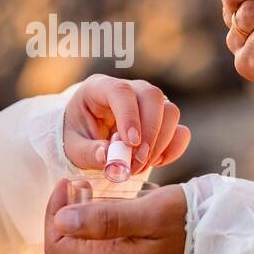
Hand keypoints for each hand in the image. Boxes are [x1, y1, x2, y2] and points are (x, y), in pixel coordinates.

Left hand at [44, 180, 186, 253]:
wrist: (223, 240)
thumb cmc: (188, 219)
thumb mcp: (147, 211)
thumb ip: (104, 218)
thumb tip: (60, 220)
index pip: (57, 246)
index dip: (54, 212)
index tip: (71, 182)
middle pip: (65, 251)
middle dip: (66, 216)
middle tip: (83, 184)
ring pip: (80, 252)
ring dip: (81, 221)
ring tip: (97, 192)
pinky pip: (98, 253)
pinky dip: (96, 229)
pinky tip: (112, 208)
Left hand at [63, 73, 190, 173]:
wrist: (87, 137)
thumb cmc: (78, 136)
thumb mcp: (73, 146)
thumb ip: (88, 151)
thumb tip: (107, 156)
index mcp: (99, 87)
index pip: (121, 91)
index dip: (129, 115)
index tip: (130, 143)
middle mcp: (129, 89)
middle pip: (153, 97)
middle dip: (150, 132)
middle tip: (138, 161)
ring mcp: (149, 102)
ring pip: (170, 112)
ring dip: (160, 143)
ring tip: (140, 166)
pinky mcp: (163, 120)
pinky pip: (180, 130)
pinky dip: (173, 149)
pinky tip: (156, 162)